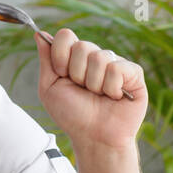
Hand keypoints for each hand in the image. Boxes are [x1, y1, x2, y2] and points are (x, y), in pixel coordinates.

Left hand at [35, 28, 146, 148]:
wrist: (94, 137)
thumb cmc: (72, 115)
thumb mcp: (50, 88)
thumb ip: (46, 60)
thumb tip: (38, 34)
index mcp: (75, 58)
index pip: (66, 36)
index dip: (61, 55)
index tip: (62, 74)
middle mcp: (95, 57)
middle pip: (82, 46)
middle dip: (77, 73)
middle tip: (82, 90)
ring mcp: (115, 63)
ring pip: (100, 57)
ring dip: (93, 84)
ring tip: (98, 96)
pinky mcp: (133, 73)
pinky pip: (117, 68)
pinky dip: (111, 87)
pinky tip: (113, 97)